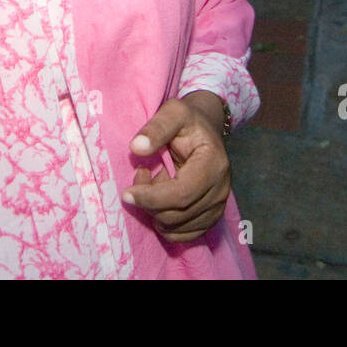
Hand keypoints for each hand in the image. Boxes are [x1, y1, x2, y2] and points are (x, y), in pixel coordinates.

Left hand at [120, 92, 229, 242]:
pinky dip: (164, 222)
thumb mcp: (173, 112)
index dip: (151, 198)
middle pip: (177, 214)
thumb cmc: (188, 121)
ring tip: (151, 182)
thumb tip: (137, 148)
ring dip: (154, 211)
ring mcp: (218, 206)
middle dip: (149, 203)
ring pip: (176, 226)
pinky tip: (159, 200)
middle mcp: (220, 189)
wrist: (206, 130)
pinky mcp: (210, 217)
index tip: (126, 194)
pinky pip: (182, 234)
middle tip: (139, 176)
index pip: (181, 194)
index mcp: (213, 164)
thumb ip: (156, 128)